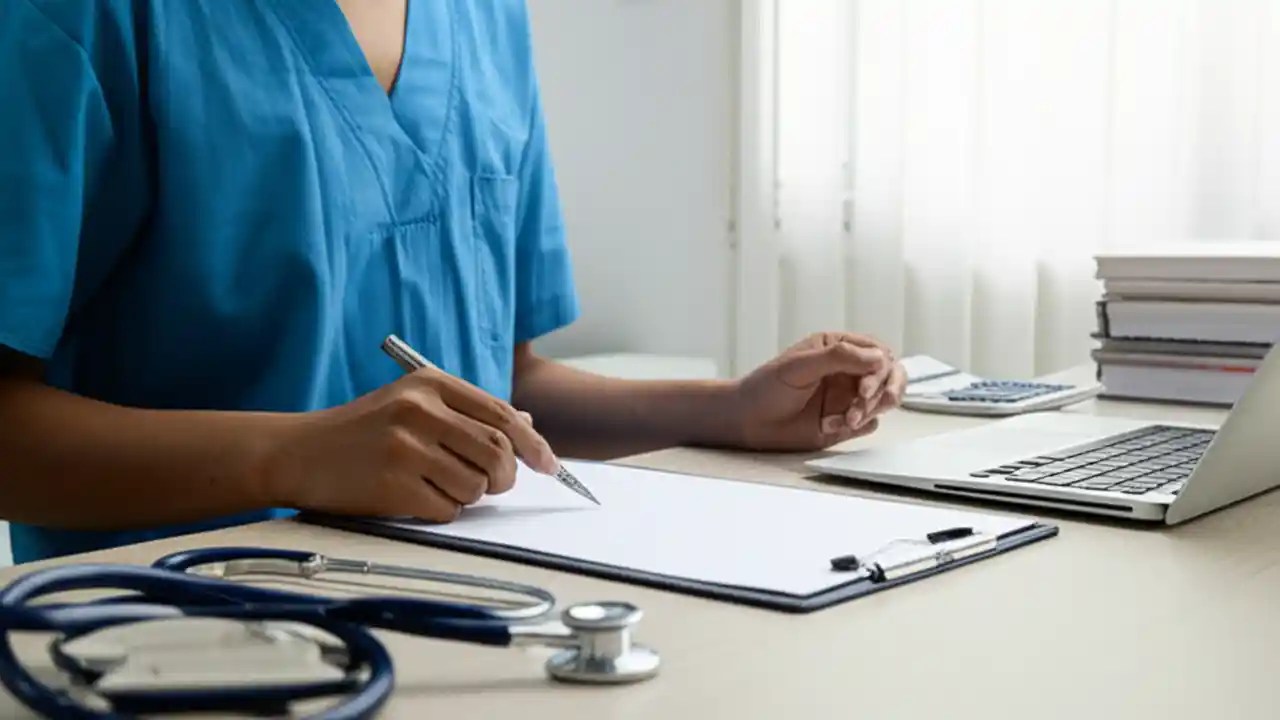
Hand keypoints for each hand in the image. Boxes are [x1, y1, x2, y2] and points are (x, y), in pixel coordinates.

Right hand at [260, 369, 557, 521]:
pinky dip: (442, 511)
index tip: (548, 465)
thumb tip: (526, 425)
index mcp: (431, 384)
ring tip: (439, 485)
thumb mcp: (413, 404)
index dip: (534, 444)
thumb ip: (468, 412)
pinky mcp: (393, 484)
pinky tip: (416, 497)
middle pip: (498, 451)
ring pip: (476, 485)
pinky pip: (447, 509)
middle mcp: (421, 410)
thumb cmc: (363, 431)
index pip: (502, 415)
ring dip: (470, 495)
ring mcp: (407, 447)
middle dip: (507, 475)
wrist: (299, 452)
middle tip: (496, 485)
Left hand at [731, 332, 906, 450]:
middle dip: (884, 390)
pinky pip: (870, 423)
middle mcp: (848, 371)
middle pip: (891, 375)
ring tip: (847, 419)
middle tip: (862, 403)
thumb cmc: (767, 387)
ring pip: (884, 400)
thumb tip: (880, 357)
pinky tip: (830, 426)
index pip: (878, 352)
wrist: (747, 421)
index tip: (864, 387)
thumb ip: (839, 357)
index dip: (880, 369)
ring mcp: (848, 397)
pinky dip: (859, 426)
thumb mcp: (800, 365)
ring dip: (871, 409)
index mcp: (839, 348)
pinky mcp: (845, 422)